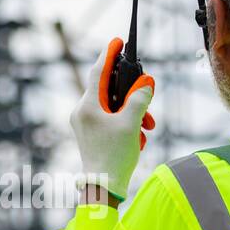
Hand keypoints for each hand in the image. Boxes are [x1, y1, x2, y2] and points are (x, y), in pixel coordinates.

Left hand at [70, 38, 154, 200]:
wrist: (102, 188)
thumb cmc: (114, 157)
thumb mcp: (131, 124)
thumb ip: (139, 100)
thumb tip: (146, 83)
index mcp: (88, 106)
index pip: (99, 71)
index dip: (109, 54)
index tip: (117, 41)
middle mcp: (82, 112)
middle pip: (109, 90)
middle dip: (132, 93)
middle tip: (147, 95)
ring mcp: (85, 124)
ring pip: (113, 106)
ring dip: (133, 112)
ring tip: (147, 126)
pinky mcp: (90, 134)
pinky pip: (110, 119)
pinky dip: (126, 123)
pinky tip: (138, 136)